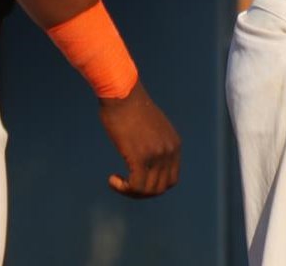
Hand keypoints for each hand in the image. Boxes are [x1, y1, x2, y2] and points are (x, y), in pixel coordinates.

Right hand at [98, 81, 180, 197]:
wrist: (123, 93)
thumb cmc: (130, 107)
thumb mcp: (150, 127)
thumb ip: (153, 142)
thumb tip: (145, 156)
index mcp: (174, 144)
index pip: (171, 179)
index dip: (153, 186)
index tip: (135, 180)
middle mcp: (169, 151)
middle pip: (161, 188)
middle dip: (142, 193)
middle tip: (124, 185)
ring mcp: (157, 154)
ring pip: (148, 190)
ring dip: (130, 192)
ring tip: (116, 181)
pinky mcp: (140, 156)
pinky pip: (136, 185)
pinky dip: (123, 188)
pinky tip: (112, 179)